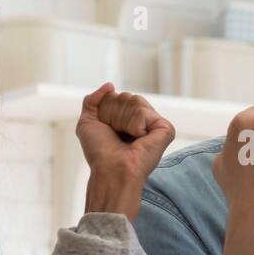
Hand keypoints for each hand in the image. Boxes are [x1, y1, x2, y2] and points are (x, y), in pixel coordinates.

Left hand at [75, 83, 174, 220]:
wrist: (110, 169)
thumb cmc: (99, 153)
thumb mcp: (88, 122)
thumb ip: (93, 100)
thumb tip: (110, 85)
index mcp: (128, 120)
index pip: (118, 97)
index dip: (106, 110)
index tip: (107, 130)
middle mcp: (143, 122)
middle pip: (127, 96)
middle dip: (114, 113)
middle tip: (117, 135)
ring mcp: (155, 125)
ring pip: (136, 101)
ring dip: (123, 120)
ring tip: (127, 138)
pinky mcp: (166, 129)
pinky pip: (145, 111)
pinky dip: (136, 124)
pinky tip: (139, 138)